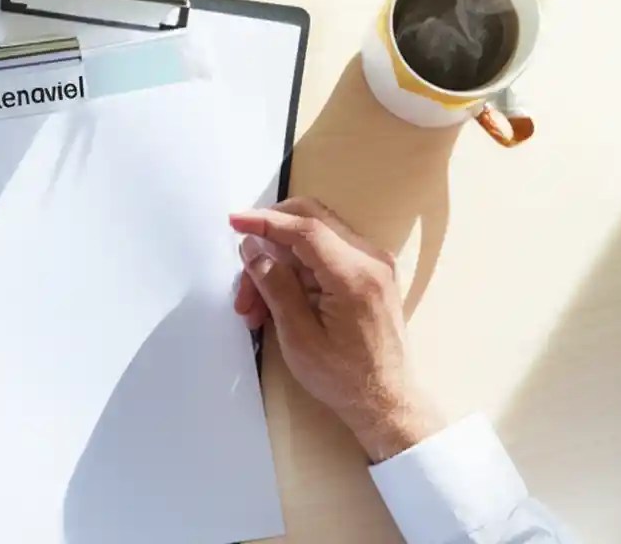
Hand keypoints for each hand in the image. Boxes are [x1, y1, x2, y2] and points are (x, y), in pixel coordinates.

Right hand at [230, 197, 442, 461]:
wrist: (386, 400)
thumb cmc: (344, 378)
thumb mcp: (299, 337)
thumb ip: (275, 285)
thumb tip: (253, 247)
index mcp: (355, 276)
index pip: (305, 229)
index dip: (266, 221)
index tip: (234, 221)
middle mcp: (370, 260)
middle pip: (311, 220)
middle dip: (269, 240)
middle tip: (245, 273)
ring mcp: (373, 264)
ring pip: (312, 240)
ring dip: (279, 262)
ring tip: (254, 306)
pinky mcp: (369, 273)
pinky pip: (324, 255)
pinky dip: (296, 270)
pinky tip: (276, 301)